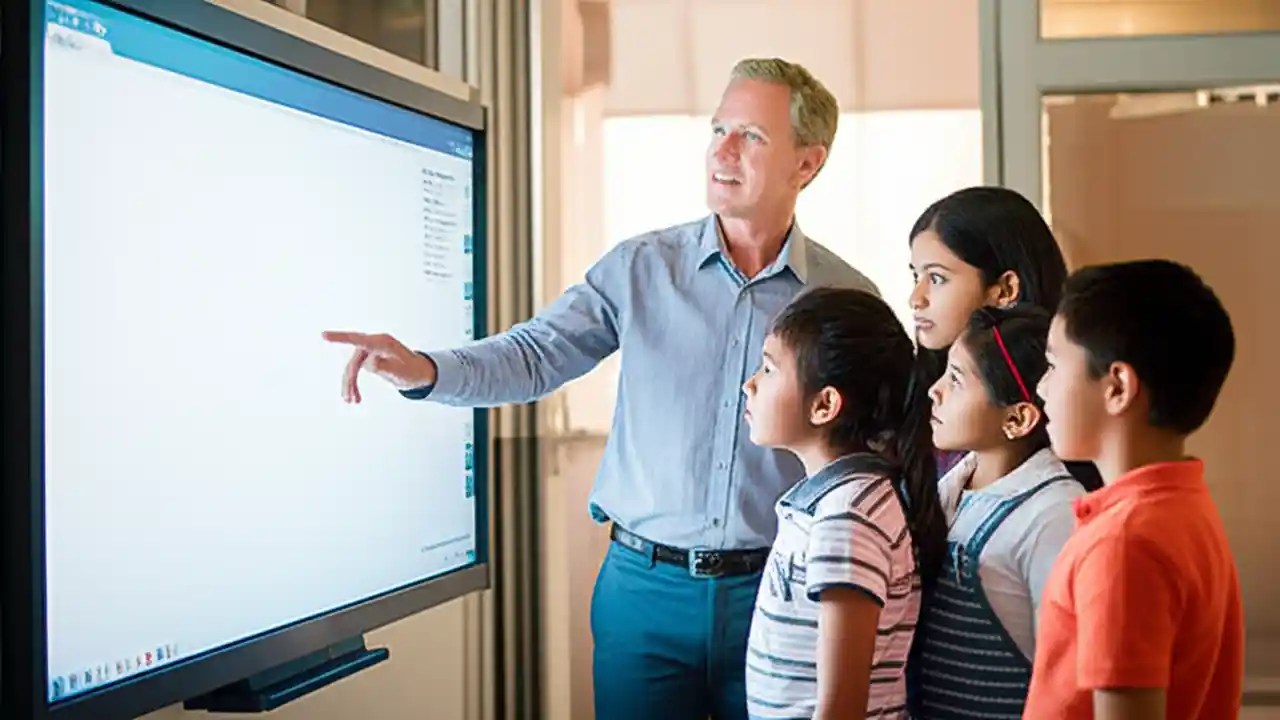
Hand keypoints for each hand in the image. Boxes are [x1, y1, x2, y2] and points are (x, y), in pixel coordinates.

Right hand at [321, 331, 437, 402]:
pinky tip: (355, 397)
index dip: (340, 338)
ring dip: (350, 384)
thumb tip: (369, 363)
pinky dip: (354, 383)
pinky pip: (356, 370)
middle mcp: (375, 343)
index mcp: (383, 343)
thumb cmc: (413, 371)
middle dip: (350, 380)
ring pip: (352, 368)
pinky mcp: (369, 357)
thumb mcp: (402, 372)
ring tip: (352, 401)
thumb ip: (386, 366)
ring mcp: (371, 350)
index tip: (324, 335)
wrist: (420, 373)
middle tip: (349, 399)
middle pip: (354, 361)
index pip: (358, 340)